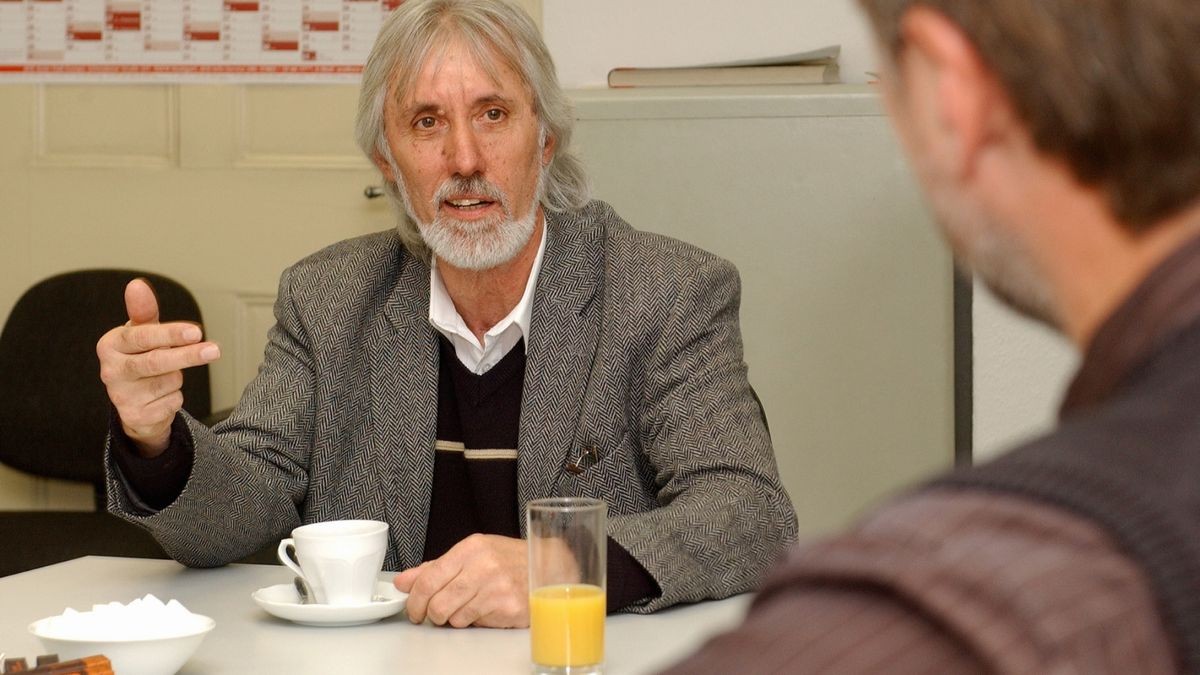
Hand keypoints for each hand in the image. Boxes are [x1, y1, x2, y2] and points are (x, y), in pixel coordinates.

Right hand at [96, 278, 220, 456]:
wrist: (134, 403)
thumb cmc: (141, 357)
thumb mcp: (142, 332)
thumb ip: (144, 311)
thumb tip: (137, 285)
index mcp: (110, 344)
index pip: (142, 336)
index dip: (170, 334)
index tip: (195, 331)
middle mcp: (110, 371)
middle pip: (155, 362)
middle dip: (188, 356)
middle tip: (215, 350)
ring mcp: (120, 396)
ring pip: (169, 382)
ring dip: (178, 378)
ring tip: (166, 376)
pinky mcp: (133, 417)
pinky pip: (172, 403)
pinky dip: (176, 397)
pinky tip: (163, 397)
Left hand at [393, 534, 528, 627]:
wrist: (548, 568)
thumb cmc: (509, 560)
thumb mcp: (472, 555)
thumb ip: (435, 568)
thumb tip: (404, 581)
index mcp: (471, 548)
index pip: (429, 578)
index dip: (415, 599)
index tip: (413, 608)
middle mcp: (484, 565)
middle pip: (437, 603)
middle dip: (430, 614)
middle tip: (434, 614)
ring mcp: (498, 588)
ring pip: (454, 617)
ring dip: (454, 617)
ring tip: (466, 607)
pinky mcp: (508, 608)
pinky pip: (474, 623)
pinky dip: (473, 620)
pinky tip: (483, 609)